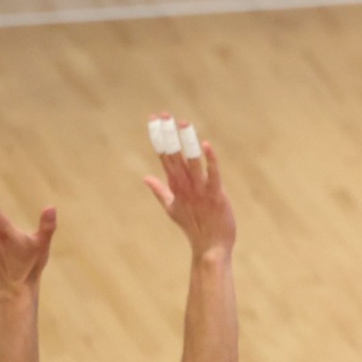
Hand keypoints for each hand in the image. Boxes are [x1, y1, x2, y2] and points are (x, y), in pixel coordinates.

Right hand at [144, 115, 236, 257]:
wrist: (210, 247)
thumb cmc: (194, 227)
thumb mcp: (172, 208)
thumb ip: (159, 190)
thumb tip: (145, 177)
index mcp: (175, 186)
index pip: (164, 157)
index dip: (159, 137)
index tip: (153, 119)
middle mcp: (185, 186)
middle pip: (173, 156)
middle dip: (168, 135)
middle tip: (162, 114)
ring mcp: (199, 190)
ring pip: (191, 162)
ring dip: (187, 143)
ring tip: (182, 123)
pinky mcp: (216, 195)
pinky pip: (212, 175)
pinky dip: (210, 160)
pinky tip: (206, 145)